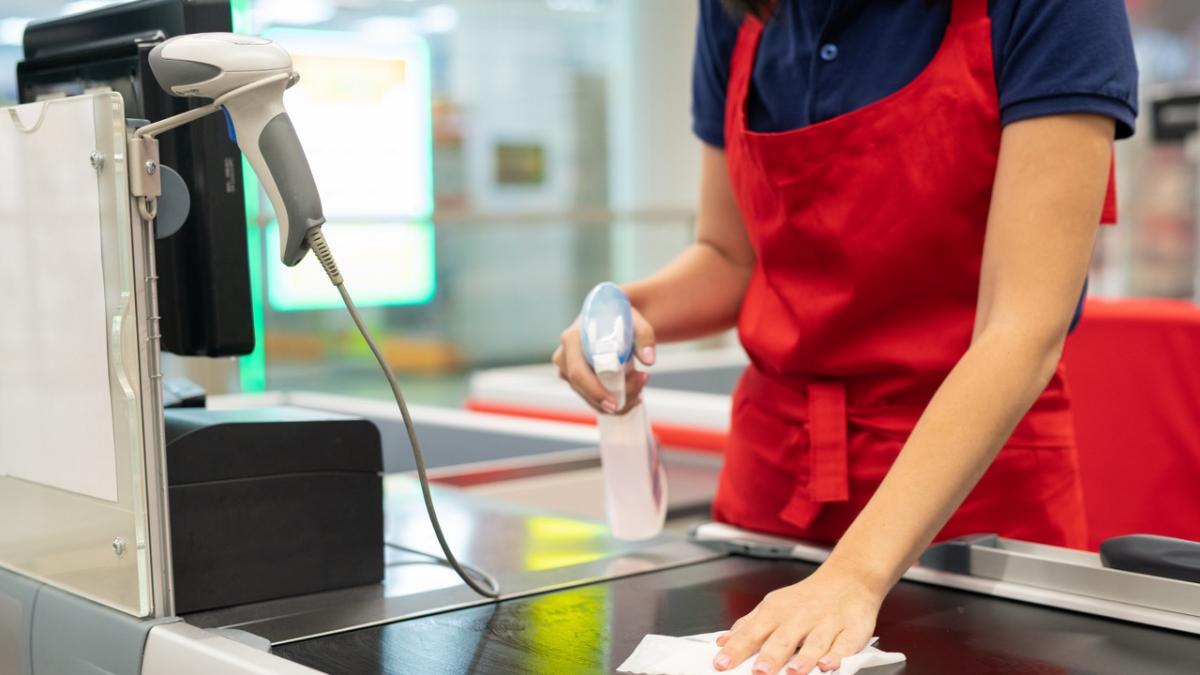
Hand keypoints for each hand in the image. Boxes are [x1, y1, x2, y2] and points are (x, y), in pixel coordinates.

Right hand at [552, 307, 655, 413]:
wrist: (608, 315)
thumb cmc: (617, 316)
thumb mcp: (633, 320)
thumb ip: (644, 335)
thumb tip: (649, 359)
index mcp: (572, 338)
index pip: (578, 372)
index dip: (595, 391)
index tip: (615, 403)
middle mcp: (565, 356)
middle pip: (584, 389)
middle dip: (614, 397)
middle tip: (640, 390)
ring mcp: (567, 370)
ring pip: (589, 398)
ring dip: (618, 399)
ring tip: (640, 385)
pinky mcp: (575, 379)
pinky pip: (592, 398)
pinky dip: (614, 401)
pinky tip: (633, 394)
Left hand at [714, 566, 883, 673]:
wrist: (848, 579)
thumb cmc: (807, 598)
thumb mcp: (774, 606)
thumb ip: (749, 625)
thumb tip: (722, 642)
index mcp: (776, 611)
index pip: (752, 631)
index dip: (737, 648)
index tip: (722, 662)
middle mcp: (800, 617)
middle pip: (782, 638)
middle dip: (769, 656)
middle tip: (758, 672)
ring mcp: (826, 623)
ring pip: (814, 643)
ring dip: (803, 659)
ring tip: (792, 673)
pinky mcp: (851, 630)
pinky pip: (844, 645)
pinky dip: (836, 655)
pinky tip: (827, 665)